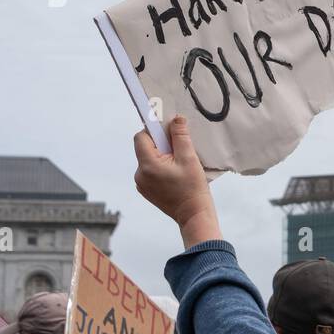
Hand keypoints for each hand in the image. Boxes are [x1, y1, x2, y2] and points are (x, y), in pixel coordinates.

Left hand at [133, 116, 220, 246]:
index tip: (169, 132)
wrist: (193, 214)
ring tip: (178, 166)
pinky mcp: (146, 190)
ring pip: (148, 159)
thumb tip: (176, 119)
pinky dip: (160, 168)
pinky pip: (150, 171)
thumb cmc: (193, 188)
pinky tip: (174, 175)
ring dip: (161, 157)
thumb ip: (180, 136)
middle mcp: (139, 174)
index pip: (141, 137)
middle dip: (161, 145)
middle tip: (178, 152)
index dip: (154, 131)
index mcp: (147, 165)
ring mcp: (141, 184)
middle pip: (145, 148)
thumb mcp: (189, 158)